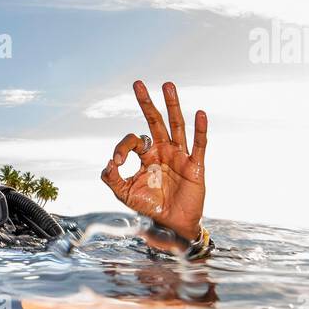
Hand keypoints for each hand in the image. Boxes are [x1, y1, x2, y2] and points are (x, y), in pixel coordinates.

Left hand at [101, 80, 206, 240]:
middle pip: (155, 121)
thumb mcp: (125, 194)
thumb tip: (108, 163)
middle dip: (147, 103)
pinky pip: (199, 145)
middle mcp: (163, 150)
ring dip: (172, 105)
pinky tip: (200, 113)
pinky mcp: (195, 166)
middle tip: (137, 84)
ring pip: (176, 125)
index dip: (123, 147)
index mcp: (147, 155)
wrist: (171, 225)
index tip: (118, 163)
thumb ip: (112, 179)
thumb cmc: (150, 207)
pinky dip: (200, 129)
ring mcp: (180, 155)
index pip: (133, 140)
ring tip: (167, 85)